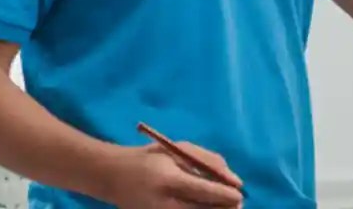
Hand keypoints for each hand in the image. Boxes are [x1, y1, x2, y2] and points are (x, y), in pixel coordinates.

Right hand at [104, 141, 243, 208]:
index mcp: (169, 180)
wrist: (112, 176)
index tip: (240, 194)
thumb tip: (235, 180)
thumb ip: (207, 161)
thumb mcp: (177, 150)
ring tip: (221, 205)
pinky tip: (204, 207)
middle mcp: (164, 204)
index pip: (204, 192)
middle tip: (235, 203)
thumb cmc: (150, 158)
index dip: (226, 196)